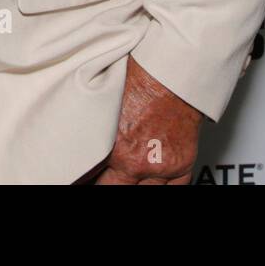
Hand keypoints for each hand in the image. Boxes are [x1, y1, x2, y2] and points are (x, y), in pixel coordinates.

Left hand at [90, 54, 201, 183]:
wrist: (171, 73)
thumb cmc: (139, 79)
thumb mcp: (104, 104)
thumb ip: (97, 130)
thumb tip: (85, 143)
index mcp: (112, 148)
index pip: (91, 177)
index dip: (86, 177)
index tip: (83, 175)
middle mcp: (135, 162)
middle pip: (115, 187)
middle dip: (110, 181)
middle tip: (106, 174)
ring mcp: (159, 166)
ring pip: (144, 192)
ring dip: (134, 183)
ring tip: (127, 173)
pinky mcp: (181, 164)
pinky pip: (173, 189)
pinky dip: (162, 186)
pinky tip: (151, 181)